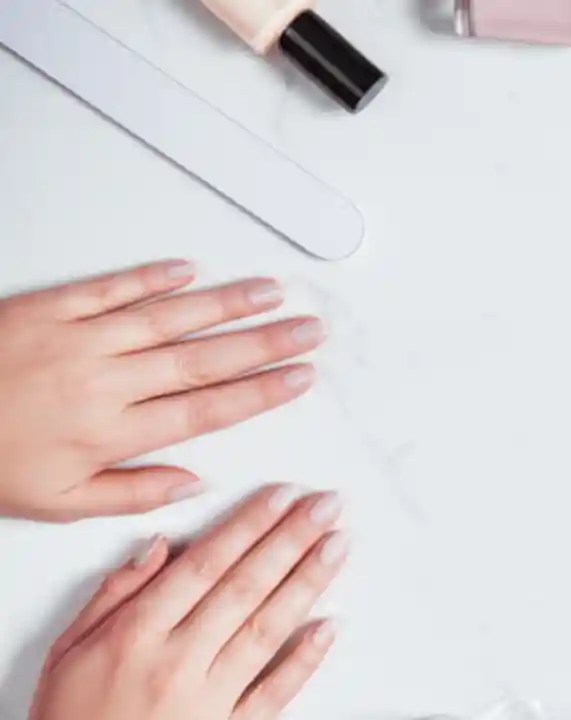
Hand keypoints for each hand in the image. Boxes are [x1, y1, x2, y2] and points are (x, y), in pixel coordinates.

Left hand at [0, 260, 324, 521]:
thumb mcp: (57, 503)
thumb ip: (133, 494)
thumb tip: (194, 482)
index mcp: (113, 433)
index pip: (208, 408)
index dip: (262, 392)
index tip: (300, 379)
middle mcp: (107, 382)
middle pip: (205, 358)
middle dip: (266, 342)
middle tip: (310, 329)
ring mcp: (81, 339)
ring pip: (171, 318)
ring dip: (227, 303)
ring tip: (272, 292)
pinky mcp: (51, 308)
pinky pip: (114, 288)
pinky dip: (154, 278)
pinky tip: (190, 271)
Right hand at [30, 486, 347, 719]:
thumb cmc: (72, 719)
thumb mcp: (69, 652)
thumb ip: (113, 596)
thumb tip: (158, 548)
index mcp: (136, 635)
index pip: (205, 565)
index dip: (248, 526)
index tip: (281, 497)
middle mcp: (177, 662)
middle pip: (245, 587)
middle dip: (290, 540)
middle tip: (326, 507)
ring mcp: (208, 699)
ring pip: (267, 629)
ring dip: (308, 583)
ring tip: (337, 547)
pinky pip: (274, 692)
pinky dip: (306, 659)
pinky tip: (330, 627)